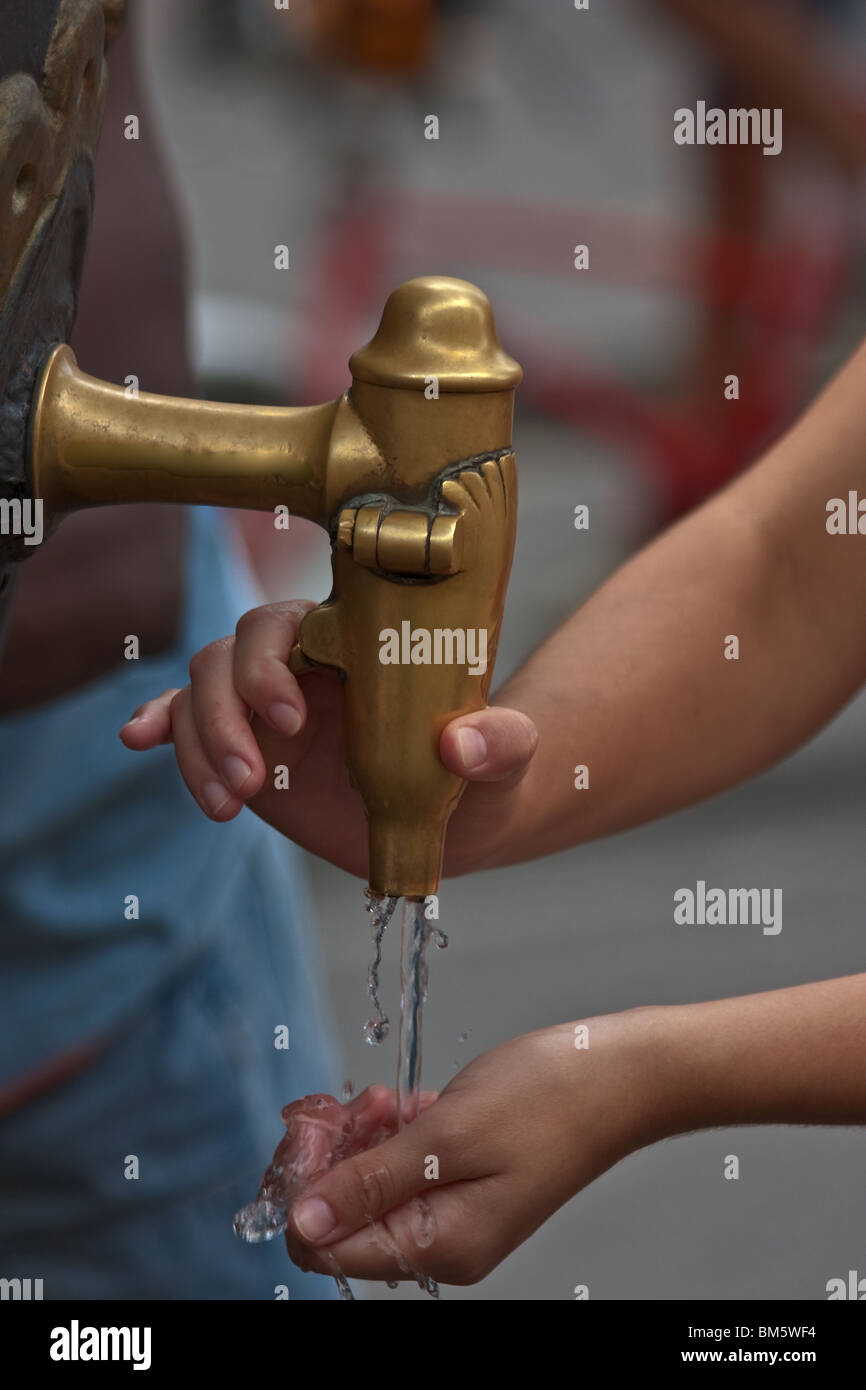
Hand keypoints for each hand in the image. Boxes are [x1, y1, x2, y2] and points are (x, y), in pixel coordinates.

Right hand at [118, 600, 537, 877]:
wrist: (457, 816)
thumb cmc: (485, 770)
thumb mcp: (506, 757)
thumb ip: (500, 744)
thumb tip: (463, 746)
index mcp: (355, 644)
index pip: (286, 622)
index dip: (270, 662)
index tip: (292, 719)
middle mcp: (302, 664)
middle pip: (228, 656)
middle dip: (226, 715)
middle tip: (253, 781)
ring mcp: (268, 705)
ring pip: (201, 694)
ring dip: (200, 746)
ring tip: (229, 807)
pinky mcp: (247, 745)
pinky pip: (188, 723)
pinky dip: (162, 725)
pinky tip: (138, 740)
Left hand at [284, 1013, 661, 1285]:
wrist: (617, 1077)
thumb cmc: (548, 1102)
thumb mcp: (448, 1136)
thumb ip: (373, 1181)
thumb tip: (305, 1221)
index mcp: (439, 1246)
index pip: (329, 1249)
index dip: (304, 1192)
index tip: (308, 1136)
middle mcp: (442, 1240)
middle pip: (344, 1217)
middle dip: (331, 1159)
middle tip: (340, 1107)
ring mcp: (452, 1209)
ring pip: (369, 1185)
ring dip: (359, 1139)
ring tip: (378, 1099)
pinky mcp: (461, 1177)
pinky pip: (401, 1166)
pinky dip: (389, 1132)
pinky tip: (398, 1102)